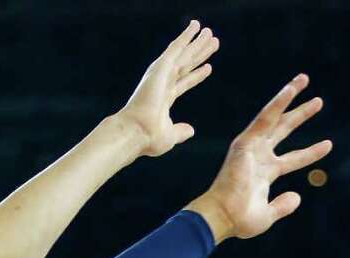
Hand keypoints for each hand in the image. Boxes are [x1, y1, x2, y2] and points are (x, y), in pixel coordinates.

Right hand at [116, 19, 218, 158]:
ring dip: (196, 42)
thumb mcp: (170, 135)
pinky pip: (176, 48)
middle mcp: (163, 83)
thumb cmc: (148, 138)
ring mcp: (161, 74)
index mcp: (164, 98)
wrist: (136, 131)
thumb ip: (180, 132)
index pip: (184, 83)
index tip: (208, 68)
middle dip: (200, 54)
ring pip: (184, 53)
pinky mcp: (161, 67)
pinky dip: (186, 37)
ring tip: (209, 32)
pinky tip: (195, 27)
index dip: (197, 75)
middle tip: (213, 42)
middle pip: (187, 64)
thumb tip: (191, 131)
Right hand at [193, 74, 331, 240]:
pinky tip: (289, 90)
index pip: (293, 158)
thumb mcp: (268, 215)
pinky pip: (265, 118)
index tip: (329, 144)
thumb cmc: (241, 220)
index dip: (311, 152)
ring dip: (289, 97)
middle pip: (285, 129)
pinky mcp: (246, 142)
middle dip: (300, 114)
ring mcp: (253, 147)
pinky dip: (277, 103)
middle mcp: (260, 156)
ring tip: (304, 80)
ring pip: (275, 116)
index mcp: (266, 173)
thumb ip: (283, 205)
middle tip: (318, 101)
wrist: (223, 217)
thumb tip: (297, 197)